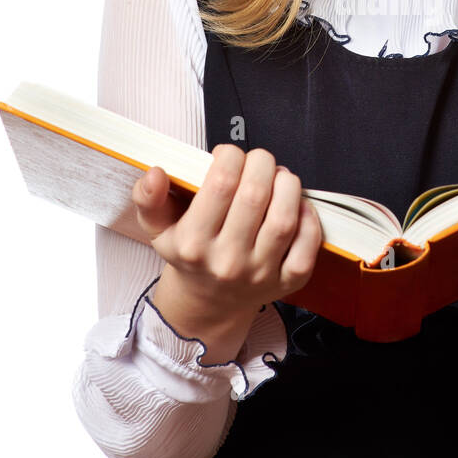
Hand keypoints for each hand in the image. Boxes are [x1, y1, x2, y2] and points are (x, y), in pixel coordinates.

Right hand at [131, 144, 323, 326]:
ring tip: (278, 176)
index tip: (228, 154)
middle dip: (261, 163)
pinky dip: (309, 219)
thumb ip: (149, 198)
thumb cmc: (187, 253)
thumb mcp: (158, 228)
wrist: (207, 303)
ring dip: (287, 184)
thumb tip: (155, 173)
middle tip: (257, 160)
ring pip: (284, 218)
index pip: (220, 184)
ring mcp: (259, 274)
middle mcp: (227, 261)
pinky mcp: (286, 282)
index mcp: (193, 244)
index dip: (230, 156)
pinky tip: (297, 205)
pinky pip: (307, 246)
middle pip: (255, 196)